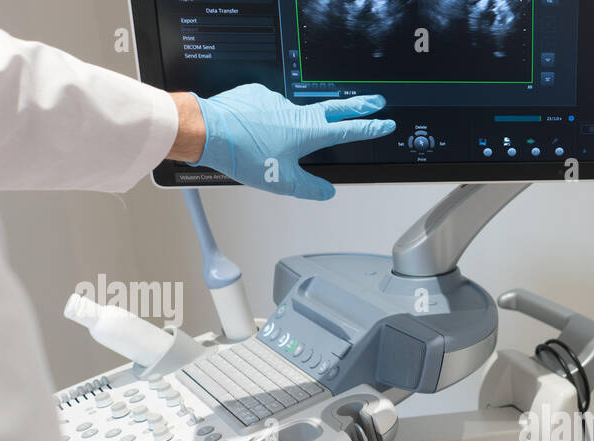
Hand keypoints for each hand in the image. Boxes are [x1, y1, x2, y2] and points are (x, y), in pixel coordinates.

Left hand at [189, 83, 396, 200]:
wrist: (209, 131)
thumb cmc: (244, 155)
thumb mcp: (283, 182)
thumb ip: (310, 189)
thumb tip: (327, 192)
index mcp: (308, 132)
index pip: (347, 130)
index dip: (369, 128)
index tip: (384, 123)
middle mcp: (295, 113)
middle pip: (334, 109)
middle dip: (357, 106)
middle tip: (374, 101)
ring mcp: (275, 101)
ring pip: (289, 117)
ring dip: (284, 129)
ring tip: (263, 147)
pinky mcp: (255, 95)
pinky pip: (265, 109)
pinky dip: (262, 122)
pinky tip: (250, 134)